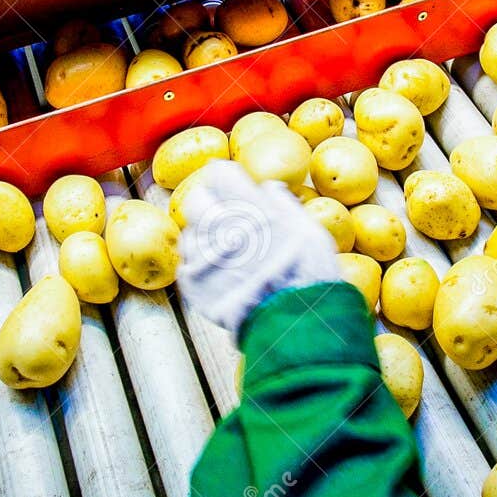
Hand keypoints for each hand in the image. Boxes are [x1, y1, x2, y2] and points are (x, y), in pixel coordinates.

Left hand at [178, 160, 340, 336]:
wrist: (294, 323)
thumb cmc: (309, 274)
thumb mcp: (309, 230)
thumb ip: (284, 204)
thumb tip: (268, 187)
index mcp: (249, 208)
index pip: (220, 173)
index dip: (226, 176)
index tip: (231, 181)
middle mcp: (220, 227)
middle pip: (196, 198)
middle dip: (209, 201)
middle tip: (225, 215)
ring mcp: (203, 256)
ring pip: (191, 233)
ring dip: (205, 237)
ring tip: (226, 251)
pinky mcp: (194, 284)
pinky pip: (187, 264)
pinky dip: (200, 265)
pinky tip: (219, 273)